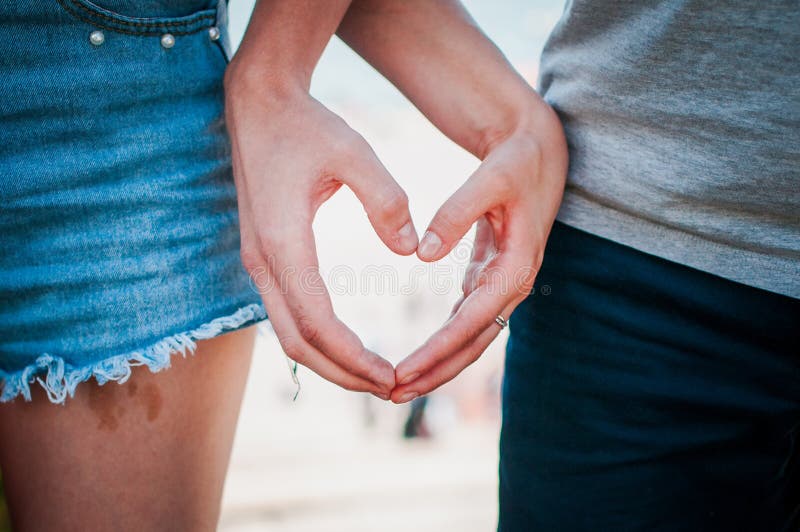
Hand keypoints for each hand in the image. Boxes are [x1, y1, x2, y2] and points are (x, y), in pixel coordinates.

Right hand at [225, 72, 418, 398]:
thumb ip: (385, 199)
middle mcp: (263, 262)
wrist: (257, 103)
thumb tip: (409, 250)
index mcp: (283, 243)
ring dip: (330, 362)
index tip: (392, 375)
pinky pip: (289, 314)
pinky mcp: (265, 257)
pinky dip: (318, 340)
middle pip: (298, 344)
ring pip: (290, 335)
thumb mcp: (353, 152)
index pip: (318, 323)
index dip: (355, 357)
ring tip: (374, 377)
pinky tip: (350, 344)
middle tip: (391, 389)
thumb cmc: (305, 124)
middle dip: (343, 374)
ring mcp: (259, 262)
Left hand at [391, 102, 567, 402]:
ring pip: (470, 338)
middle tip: (391, 394)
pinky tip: (419, 358)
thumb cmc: (516, 162)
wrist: (539, 153)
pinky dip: (444, 342)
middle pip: (473, 343)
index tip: (403, 371)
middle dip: (435, 372)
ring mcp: (503, 284)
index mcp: (517, 265)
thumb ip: (458, 212)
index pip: (472, 320)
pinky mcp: (490, 278)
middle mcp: (513, 284)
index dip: (438, 349)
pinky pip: (467, 320)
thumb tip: (422, 255)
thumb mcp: (491, 177)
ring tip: (399, 387)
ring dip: (438, 364)